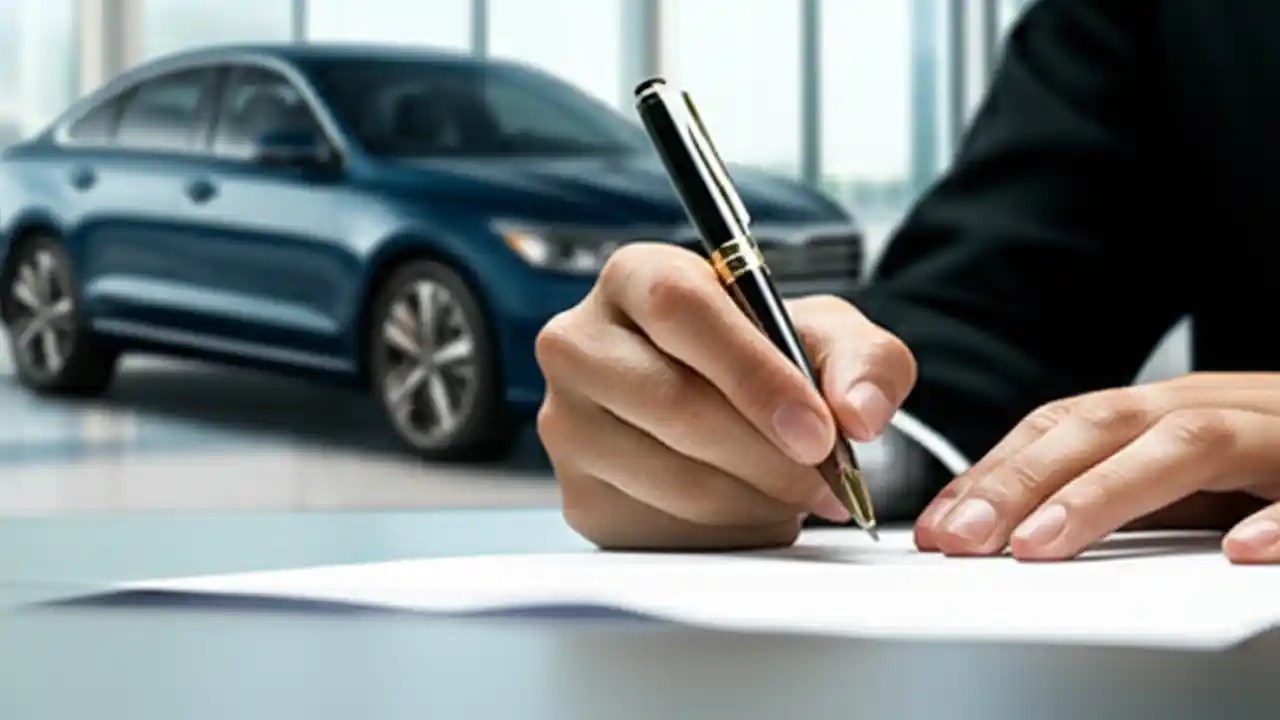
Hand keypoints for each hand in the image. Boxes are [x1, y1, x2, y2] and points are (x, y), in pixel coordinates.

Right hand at [536, 243, 915, 549]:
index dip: (753, 374)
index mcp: (635, 277)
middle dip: (767, 455)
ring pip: (671, 478)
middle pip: (671, 403)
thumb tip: (860, 414)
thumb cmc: (769, 361)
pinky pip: (663, 530)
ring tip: (796, 492)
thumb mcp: (829, 339)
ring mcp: (568, 425)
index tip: (817, 431)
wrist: (726, 414)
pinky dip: (729, 532)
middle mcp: (579, 343)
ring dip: (756, 499)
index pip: (677, 309)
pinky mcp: (581, 498)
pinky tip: (752, 507)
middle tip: (828, 481)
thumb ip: (865, 360)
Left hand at [914, 373, 1279, 562]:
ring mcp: (1277, 433)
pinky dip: (1279, 519)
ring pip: (1187, 443)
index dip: (994, 472)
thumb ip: (1115, 496)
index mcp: (1167, 409)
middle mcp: (1214, 408)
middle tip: (961, 540)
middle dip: (1019, 481)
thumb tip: (1010, 529)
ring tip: (1042, 543)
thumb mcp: (1183, 476)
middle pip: (1102, 426)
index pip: (1062, 425)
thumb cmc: (1273, 461)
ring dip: (1105, 493)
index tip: (937, 526)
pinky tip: (1237, 551)